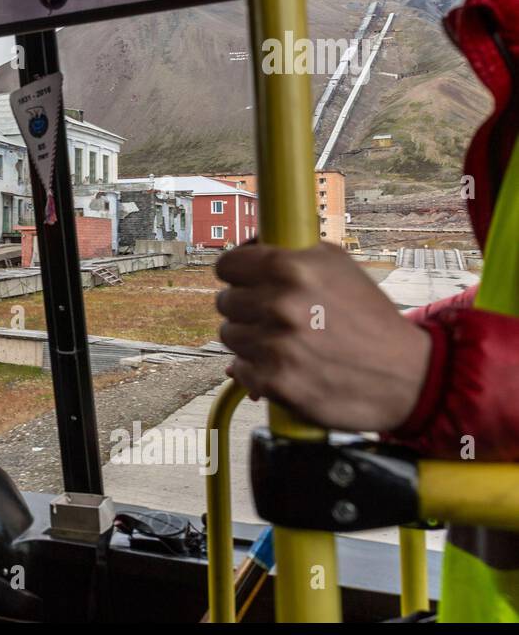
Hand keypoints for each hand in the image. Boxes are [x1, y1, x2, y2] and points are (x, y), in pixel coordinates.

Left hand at [215, 241, 431, 431]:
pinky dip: (258, 371)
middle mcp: (279, 304)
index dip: (237, 275)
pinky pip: (240, 369)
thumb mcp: (337, 265)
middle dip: (246, 309)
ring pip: (230, 336)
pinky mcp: (275, 382)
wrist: (408, 374)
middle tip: (276, 317)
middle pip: (225, 302)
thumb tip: (245, 253)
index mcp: (290, 268)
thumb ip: (289, 252)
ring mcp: (275, 345)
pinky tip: (288, 367)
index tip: (246, 283)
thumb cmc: (369, 317)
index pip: (226, 265)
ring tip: (288, 343)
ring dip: (251, 340)